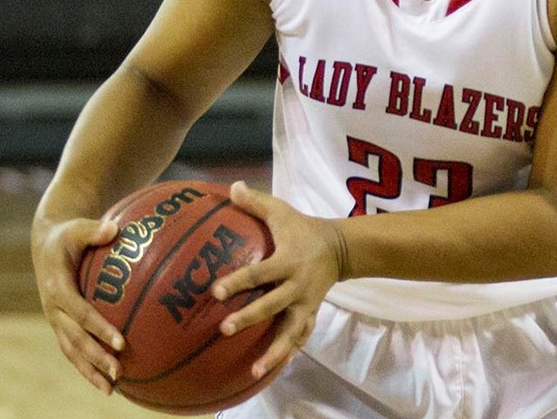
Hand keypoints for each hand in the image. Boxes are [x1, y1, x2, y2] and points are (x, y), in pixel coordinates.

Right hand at [32, 215, 124, 394]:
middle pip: (75, 339)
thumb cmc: (67, 235)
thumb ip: (95, 230)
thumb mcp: (77, 228)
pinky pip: (73, 349)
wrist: (45, 245)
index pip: (81, 312)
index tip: (121, 342)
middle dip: (96, 358)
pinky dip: (88, 366)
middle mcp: (53, 309)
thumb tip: (115, 228)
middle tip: (119, 372)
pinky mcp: (60, 325)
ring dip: (90, 370)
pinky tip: (107, 381)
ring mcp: (55, 320)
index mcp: (57, 289)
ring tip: (112, 390)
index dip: (99, 328)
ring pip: (71, 351)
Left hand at [209, 181, 345, 380]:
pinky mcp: (311, 313)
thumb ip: (256, 202)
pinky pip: (300, 337)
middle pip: (272, 304)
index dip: (238, 282)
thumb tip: (231, 186)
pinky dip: (288, 353)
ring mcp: (306, 303)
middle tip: (225, 329)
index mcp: (287, 261)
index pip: (259, 272)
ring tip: (255, 371)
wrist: (341, 248)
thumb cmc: (304, 228)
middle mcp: (297, 285)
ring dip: (274, 352)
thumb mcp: (283, 211)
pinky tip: (271, 370)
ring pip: (291, 331)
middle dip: (250, 317)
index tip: (215, 291)